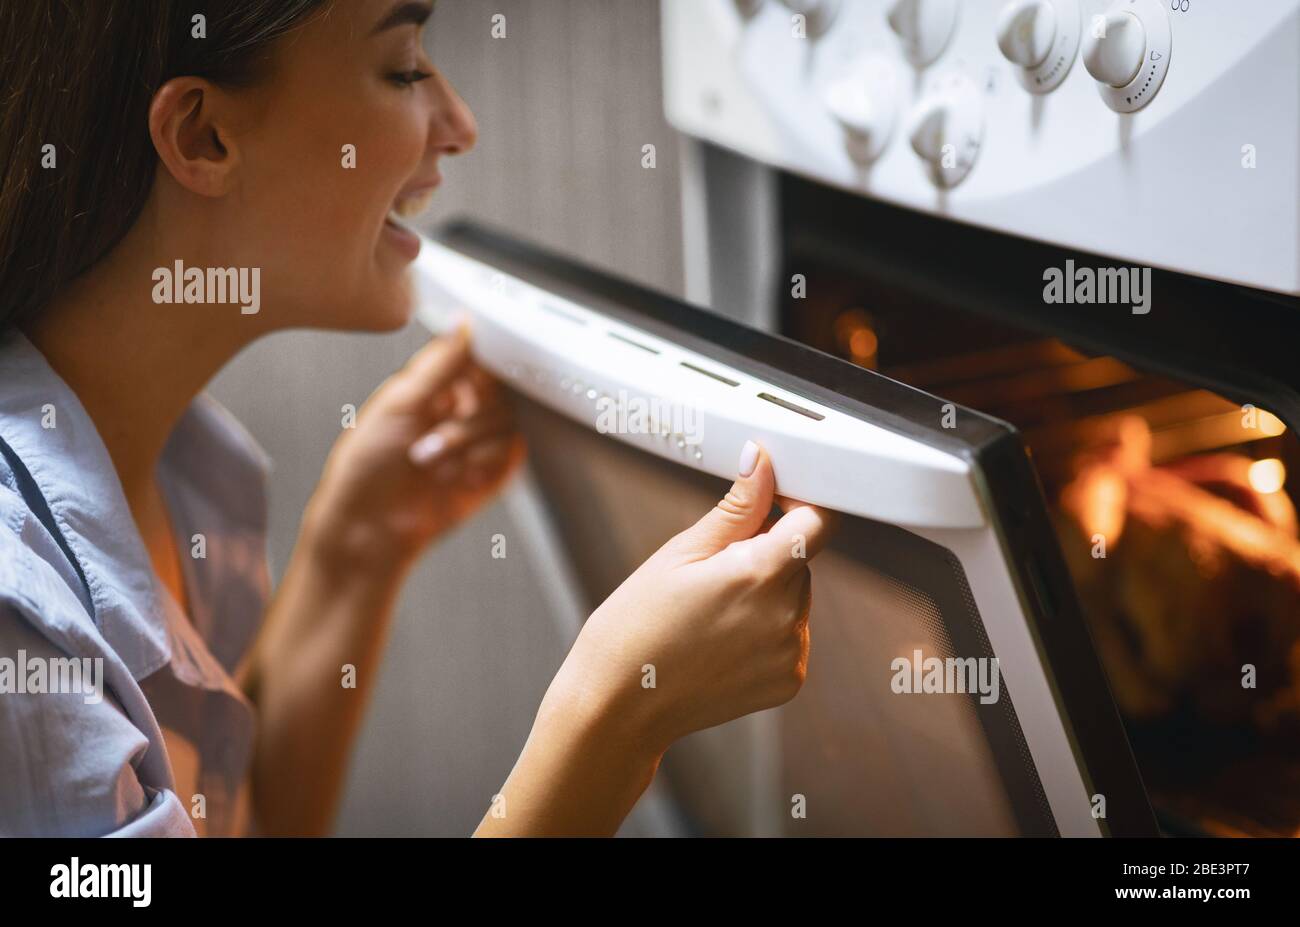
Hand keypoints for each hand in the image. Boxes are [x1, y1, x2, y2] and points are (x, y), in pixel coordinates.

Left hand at [305, 322, 525, 576]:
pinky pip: (512, 451)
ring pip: (507, 418)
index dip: (484, 356)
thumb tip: (466, 320)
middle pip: (500, 385)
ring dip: (466, 438)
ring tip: (427, 459)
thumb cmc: (366, 468)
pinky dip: (483, 462)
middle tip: (441, 420)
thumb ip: (442, 362)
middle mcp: (461, 409)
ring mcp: (480, 440)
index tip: (484, 360)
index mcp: (435, 384)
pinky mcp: (495, 472)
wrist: (370, 529)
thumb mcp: (400, 402)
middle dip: (470, 407)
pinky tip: (454, 476)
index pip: (476, 354)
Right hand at [544, 441, 835, 760]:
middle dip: (768, 554)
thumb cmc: (636, 627)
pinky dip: (766, 630)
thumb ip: (737, 508)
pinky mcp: (789, 680)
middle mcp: (786, 616)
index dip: (799, 505)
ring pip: (796, 598)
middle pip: (801, 560)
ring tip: (710, 612)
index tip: (772, 505)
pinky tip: (721, 640)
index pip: (819, 522)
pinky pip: (790, 635)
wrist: (619, 704)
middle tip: (713, 571)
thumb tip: (763, 463)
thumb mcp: (681, 553)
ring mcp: (790, 653)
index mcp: (759, 574)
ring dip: (768, 593)